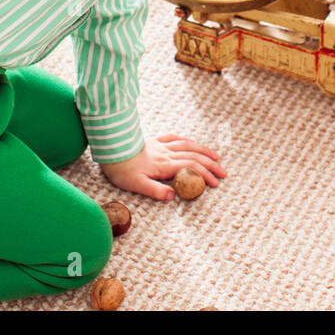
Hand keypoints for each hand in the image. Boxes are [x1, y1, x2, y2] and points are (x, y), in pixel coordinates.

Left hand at [98, 133, 226, 200]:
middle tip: (223, 173)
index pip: (191, 168)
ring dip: (203, 151)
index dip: (205, 175)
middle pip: (194, 157)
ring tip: (215, 156)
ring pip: (187, 145)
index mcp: (164, 165)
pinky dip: (186, 140)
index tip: (216, 184)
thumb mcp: (137, 185)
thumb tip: (174, 196)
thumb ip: (156, 190)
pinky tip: (191, 142)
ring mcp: (161, 146)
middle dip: (211, 165)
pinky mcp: (154, 142)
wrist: (111, 150)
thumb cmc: (121, 169)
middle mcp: (166, 154)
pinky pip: (173, 138)